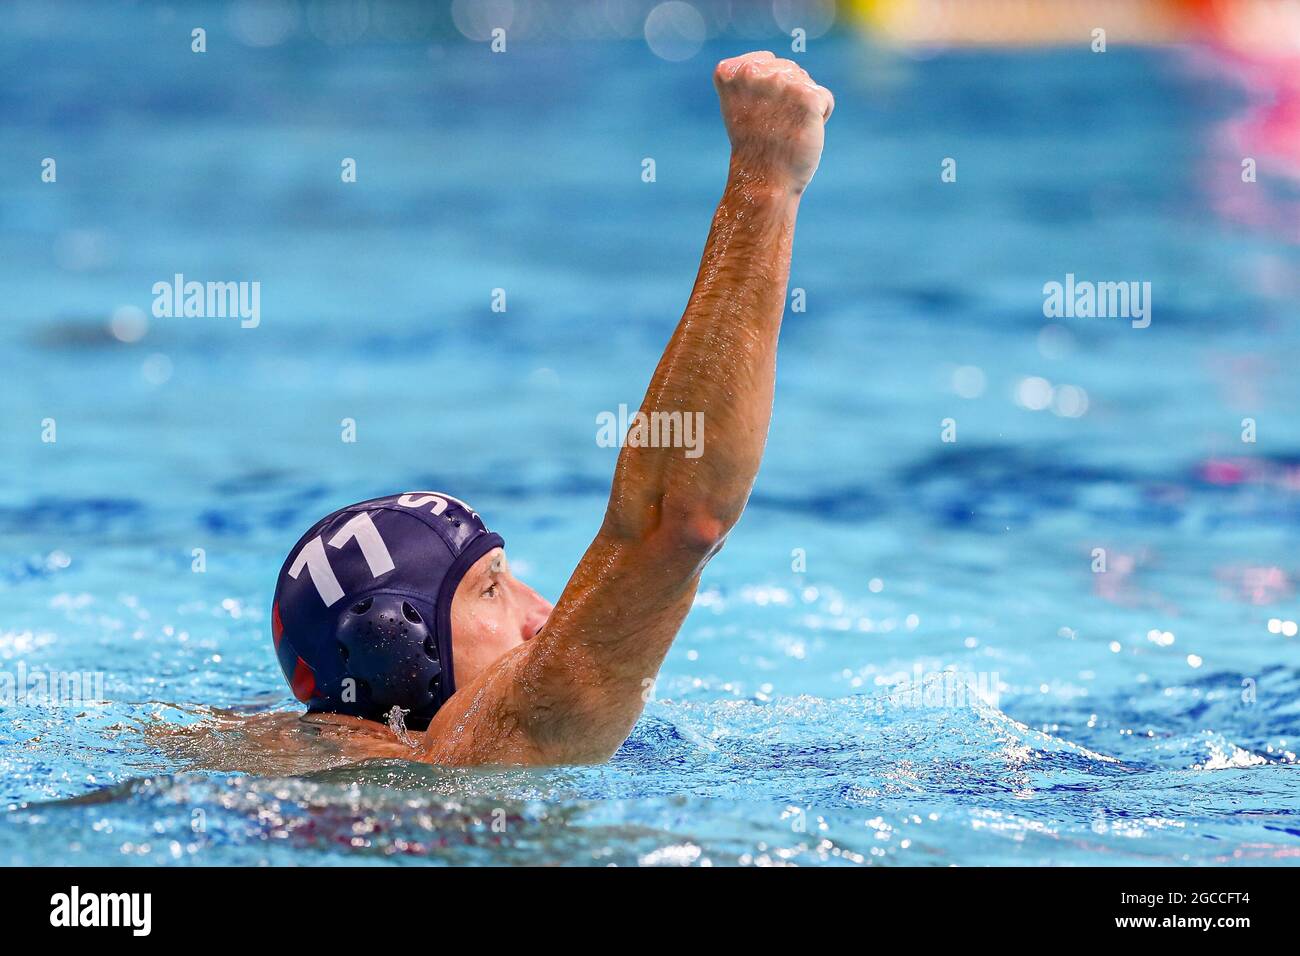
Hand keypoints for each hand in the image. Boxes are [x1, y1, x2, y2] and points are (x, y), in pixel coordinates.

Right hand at [713, 51, 833, 193]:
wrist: (764, 181)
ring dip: (803, 107)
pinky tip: (802, 133)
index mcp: (730, 72)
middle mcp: (753, 72)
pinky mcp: (807, 95)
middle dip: (788, 97)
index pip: (765, 60)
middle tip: (772, 127)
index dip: (767, 91)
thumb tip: (781, 66)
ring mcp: (781, 82)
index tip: (755, 114)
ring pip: (807, 82)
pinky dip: (820, 118)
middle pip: (789, 69)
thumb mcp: (739, 105)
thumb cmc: (754, 146)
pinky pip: (825, 99)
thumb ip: (752, 78)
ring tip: (786, 130)